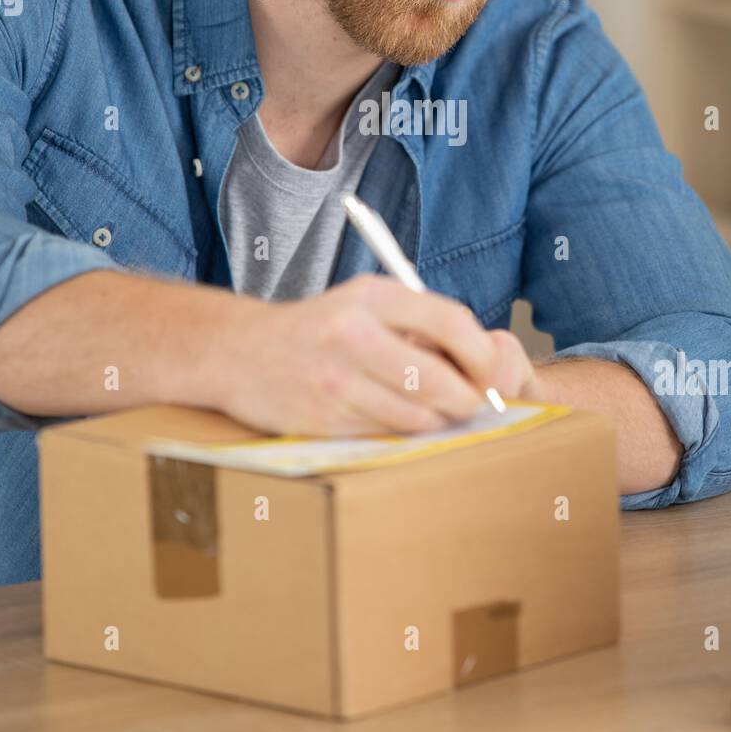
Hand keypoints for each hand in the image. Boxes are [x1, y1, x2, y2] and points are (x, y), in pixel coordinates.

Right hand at [221, 274, 537, 436]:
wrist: (239, 352)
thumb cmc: (319, 327)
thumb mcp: (364, 302)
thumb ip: (419, 323)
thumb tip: (483, 360)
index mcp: (371, 297)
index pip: (450, 322)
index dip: (481, 353)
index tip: (491, 369)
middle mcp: (353, 335)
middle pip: (439, 380)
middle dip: (468, 398)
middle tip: (474, 402)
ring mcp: (336, 381)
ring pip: (417, 416)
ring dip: (437, 419)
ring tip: (434, 408)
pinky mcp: (324, 419)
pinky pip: (386, 434)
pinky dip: (401, 431)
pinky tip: (393, 415)